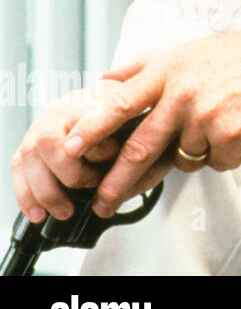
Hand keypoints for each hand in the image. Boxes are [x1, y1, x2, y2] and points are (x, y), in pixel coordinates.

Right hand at [10, 82, 134, 223]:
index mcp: (104, 95)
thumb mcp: (151, 128)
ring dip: (48, 190)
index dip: (98, 141)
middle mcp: (69, 104)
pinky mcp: (31, 140)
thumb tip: (130, 182)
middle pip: (51, 138)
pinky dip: (27, 195)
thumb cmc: (139, 123)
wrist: (123, 107)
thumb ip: (145, 146)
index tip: (110, 157)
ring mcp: (46, 121)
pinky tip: (39, 213)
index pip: (92, 115)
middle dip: (70, 172)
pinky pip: (20, 167)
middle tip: (91, 186)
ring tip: (67, 210)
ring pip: (32, 153)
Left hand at [62, 23, 240, 216]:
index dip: (93, 126)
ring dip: (198, 152)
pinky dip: (226, 154)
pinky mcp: (231, 133)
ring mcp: (207, 114)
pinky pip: (216, 162)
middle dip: (119, 180)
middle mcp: (183, 92)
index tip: (70, 147)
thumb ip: (146, 64)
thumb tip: (105, 78)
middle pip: (140, 146)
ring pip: (184, 156)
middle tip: (103, 201)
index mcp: (168, 70)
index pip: (120, 102)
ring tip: (222, 123)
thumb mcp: (190, 50)